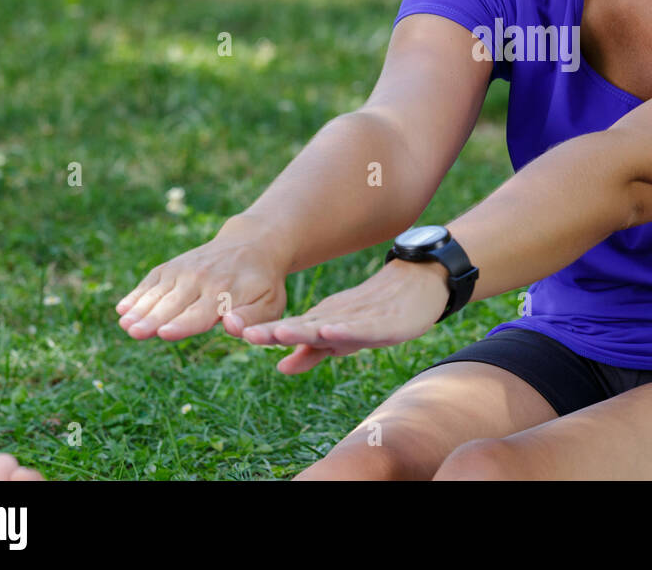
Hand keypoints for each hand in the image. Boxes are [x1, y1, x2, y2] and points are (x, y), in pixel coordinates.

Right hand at [115, 215, 290, 339]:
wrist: (253, 243)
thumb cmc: (262, 284)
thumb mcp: (270, 303)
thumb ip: (252, 318)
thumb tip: (231, 326)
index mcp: (226, 293)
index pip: (201, 313)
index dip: (182, 324)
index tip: (164, 332)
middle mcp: (202, 279)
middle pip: (174, 305)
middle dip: (153, 319)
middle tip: (133, 332)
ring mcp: (185, 270)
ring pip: (159, 292)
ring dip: (140, 308)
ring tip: (124, 323)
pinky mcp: (173, 266)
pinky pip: (153, 280)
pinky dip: (138, 293)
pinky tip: (122, 308)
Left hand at [241, 258, 449, 374]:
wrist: (418, 284)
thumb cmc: (375, 312)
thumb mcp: (341, 337)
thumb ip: (312, 352)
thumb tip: (281, 366)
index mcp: (322, 320)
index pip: (288, 328)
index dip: (263, 332)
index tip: (232, 331)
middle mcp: (335, 316)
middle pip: (300, 325)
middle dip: (272, 330)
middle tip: (242, 331)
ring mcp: (359, 318)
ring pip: (326, 325)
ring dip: (302, 329)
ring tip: (277, 334)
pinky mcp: (384, 323)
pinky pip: (362, 329)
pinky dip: (345, 330)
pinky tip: (329, 331)